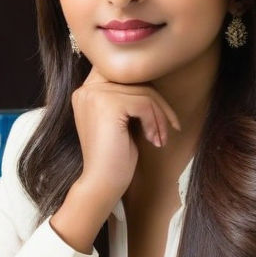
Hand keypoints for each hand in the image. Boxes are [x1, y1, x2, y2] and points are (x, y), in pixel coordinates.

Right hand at [71, 68, 180, 208]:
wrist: (102, 184)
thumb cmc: (115, 157)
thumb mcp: (122, 120)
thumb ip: (128, 97)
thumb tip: (155, 78)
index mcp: (87, 91)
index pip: (123, 72)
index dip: (146, 87)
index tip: (161, 113)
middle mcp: (86, 89)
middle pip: (136, 80)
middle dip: (159, 104)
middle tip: (169, 128)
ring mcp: (95, 95)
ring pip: (144, 92)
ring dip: (160, 117)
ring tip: (160, 138)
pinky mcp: (107, 105)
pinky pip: (144, 104)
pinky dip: (155, 123)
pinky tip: (154, 140)